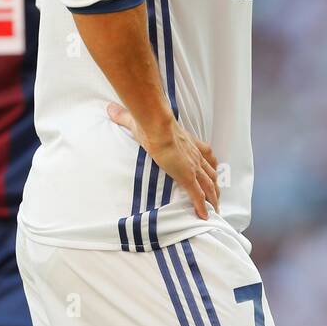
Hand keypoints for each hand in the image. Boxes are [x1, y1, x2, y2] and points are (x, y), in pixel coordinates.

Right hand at [107, 102, 218, 218]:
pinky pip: (197, 196)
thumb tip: (110, 109)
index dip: (211, 164)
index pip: (206, 154)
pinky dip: (202, 207)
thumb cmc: (151, 123)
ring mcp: (192, 167)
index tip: (214, 170)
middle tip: (216, 196)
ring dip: (213, 199)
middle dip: (215, 185)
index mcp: (189, 143)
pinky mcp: (187, 177)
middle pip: (211, 173)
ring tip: (215, 210)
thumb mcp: (140, 121)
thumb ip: (126, 116)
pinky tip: (204, 216)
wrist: (157, 127)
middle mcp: (195, 156)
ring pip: (208, 186)